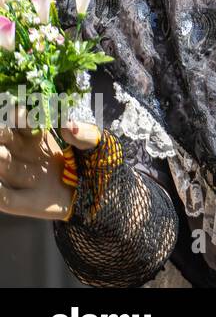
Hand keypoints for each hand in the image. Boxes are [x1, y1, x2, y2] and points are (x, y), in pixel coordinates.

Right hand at [0, 104, 101, 220]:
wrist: (105, 194)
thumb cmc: (99, 163)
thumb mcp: (99, 144)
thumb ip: (86, 135)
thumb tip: (69, 125)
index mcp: (39, 138)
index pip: (22, 122)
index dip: (20, 116)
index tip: (23, 113)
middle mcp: (25, 156)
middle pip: (5, 141)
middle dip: (0, 135)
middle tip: (1, 131)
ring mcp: (23, 179)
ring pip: (2, 166)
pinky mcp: (26, 203)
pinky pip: (7, 199)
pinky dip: (0, 194)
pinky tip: (0, 191)